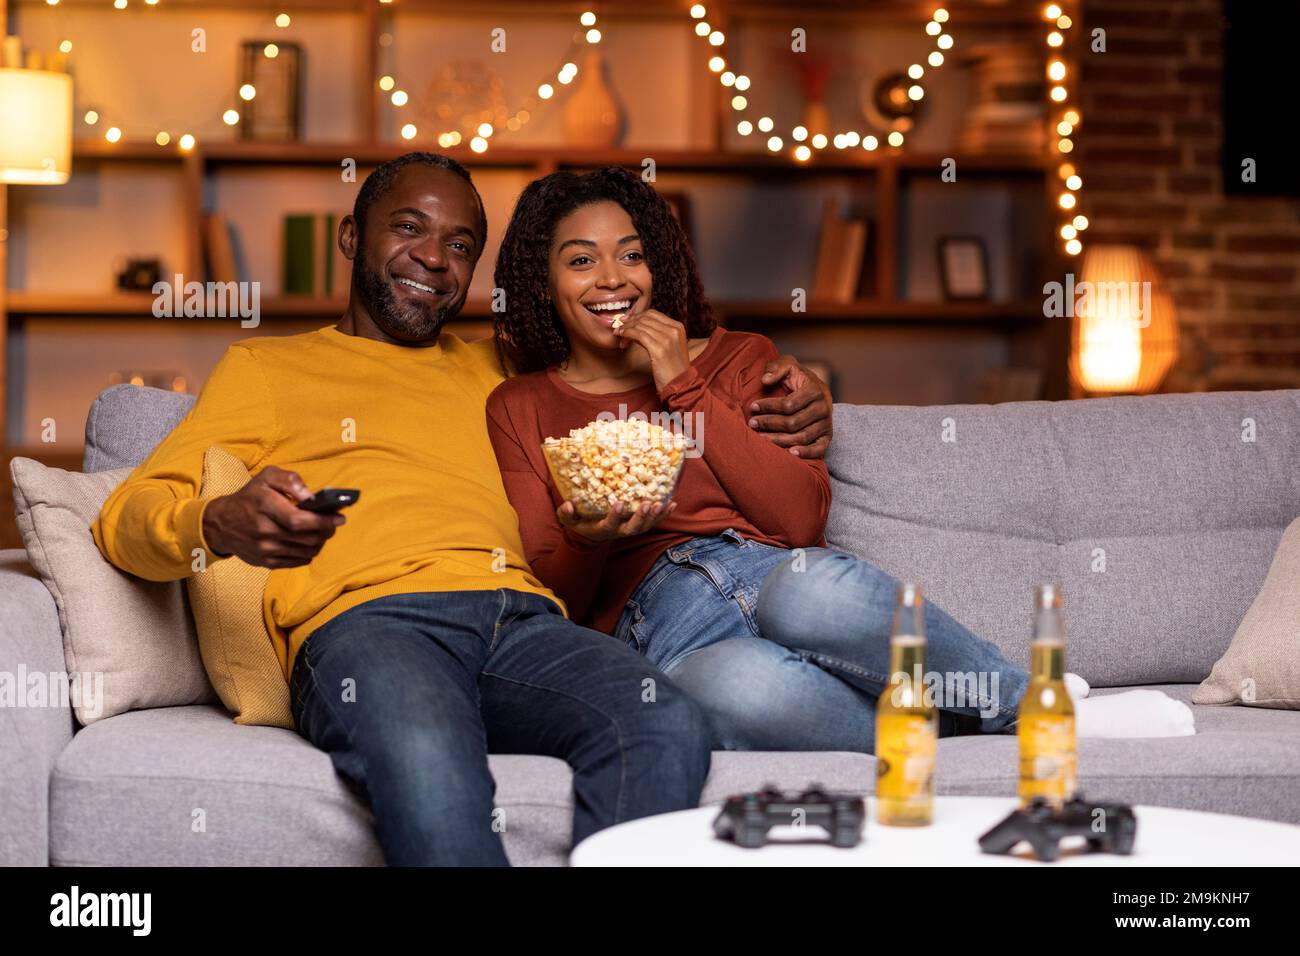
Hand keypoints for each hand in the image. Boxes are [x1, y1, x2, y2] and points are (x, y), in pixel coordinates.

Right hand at [200, 465, 345, 568]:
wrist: (221, 524)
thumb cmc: (250, 497)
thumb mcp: (267, 477)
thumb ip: (291, 480)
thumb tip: (311, 496)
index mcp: (265, 507)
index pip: (299, 520)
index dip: (323, 521)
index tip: (339, 517)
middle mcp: (264, 531)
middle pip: (307, 538)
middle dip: (327, 531)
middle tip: (334, 523)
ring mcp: (265, 549)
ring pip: (305, 551)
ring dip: (320, 542)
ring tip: (323, 531)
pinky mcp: (266, 562)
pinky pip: (297, 561)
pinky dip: (309, 552)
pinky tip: (309, 542)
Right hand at [557, 498, 677, 542]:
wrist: (592, 532)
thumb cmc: (580, 522)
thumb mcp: (569, 519)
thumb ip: (566, 513)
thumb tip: (568, 505)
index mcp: (602, 528)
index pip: (609, 525)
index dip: (615, 516)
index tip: (619, 503)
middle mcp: (619, 531)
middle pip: (632, 529)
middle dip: (641, 518)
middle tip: (647, 504)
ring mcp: (630, 529)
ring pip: (645, 527)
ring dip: (655, 516)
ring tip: (662, 503)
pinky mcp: (639, 525)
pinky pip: (653, 522)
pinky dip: (664, 515)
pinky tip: (672, 504)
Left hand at [612, 309, 690, 391]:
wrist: (680, 385)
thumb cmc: (673, 369)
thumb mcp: (670, 346)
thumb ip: (659, 334)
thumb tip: (638, 327)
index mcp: (678, 327)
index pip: (653, 314)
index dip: (637, 315)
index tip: (627, 321)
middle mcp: (673, 330)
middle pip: (645, 318)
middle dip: (630, 321)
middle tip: (619, 327)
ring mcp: (667, 339)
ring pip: (640, 325)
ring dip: (626, 328)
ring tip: (618, 334)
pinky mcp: (659, 349)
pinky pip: (638, 334)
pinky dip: (627, 333)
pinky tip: (621, 337)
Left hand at [748, 355, 833, 457]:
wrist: (816, 390)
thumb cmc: (797, 378)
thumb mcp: (788, 366)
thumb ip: (776, 368)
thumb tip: (765, 380)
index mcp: (815, 390)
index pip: (789, 404)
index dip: (769, 407)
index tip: (752, 407)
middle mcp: (823, 408)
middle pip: (793, 423)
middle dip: (769, 423)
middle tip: (752, 423)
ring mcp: (826, 424)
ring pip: (801, 437)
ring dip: (778, 440)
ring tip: (760, 438)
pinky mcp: (827, 436)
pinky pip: (819, 449)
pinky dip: (806, 453)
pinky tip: (790, 454)